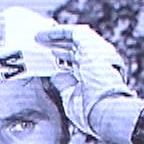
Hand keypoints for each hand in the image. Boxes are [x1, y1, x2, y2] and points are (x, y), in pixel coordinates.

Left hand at [34, 24, 133, 139]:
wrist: (104, 108)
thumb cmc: (92, 111)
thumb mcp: (73, 97)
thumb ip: (64, 84)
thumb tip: (54, 75)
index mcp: (99, 76)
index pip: (80, 63)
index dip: (65, 59)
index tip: (51, 59)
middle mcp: (101, 61)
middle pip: (77, 49)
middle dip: (60, 47)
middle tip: (43, 46)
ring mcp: (98, 52)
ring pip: (75, 38)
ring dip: (56, 37)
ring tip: (39, 38)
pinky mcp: (91, 44)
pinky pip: (72, 32)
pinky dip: (56, 32)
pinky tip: (42, 35)